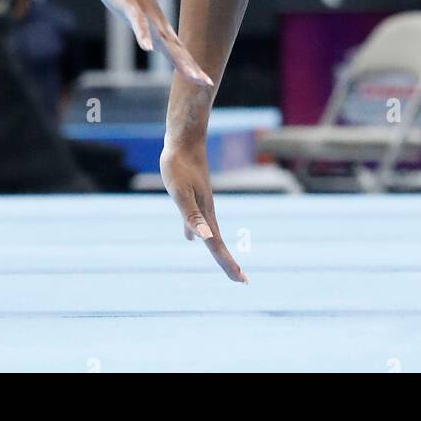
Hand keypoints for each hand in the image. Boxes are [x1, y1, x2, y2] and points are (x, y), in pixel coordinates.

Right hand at [85, 0, 211, 85]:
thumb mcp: (138, 12)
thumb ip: (147, 28)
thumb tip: (157, 44)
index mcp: (157, 24)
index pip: (177, 49)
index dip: (190, 66)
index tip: (206, 82)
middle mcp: (154, 19)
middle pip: (175, 47)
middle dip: (189, 66)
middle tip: (206, 82)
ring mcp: (142, 10)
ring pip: (160, 36)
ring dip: (175, 55)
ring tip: (188, 72)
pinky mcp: (126, 0)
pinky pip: (136, 20)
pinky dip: (142, 33)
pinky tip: (147, 47)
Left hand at [160, 139, 247, 282]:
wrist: (184, 140)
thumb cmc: (178, 165)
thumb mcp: (180, 193)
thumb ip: (190, 217)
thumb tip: (202, 239)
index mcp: (205, 214)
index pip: (217, 246)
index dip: (228, 264)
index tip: (242, 281)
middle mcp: (207, 211)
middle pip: (217, 242)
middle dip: (228, 262)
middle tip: (241, 280)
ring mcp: (202, 203)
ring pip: (211, 233)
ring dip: (217, 249)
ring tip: (222, 260)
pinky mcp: (195, 196)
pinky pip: (200, 222)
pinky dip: (200, 234)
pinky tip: (193, 237)